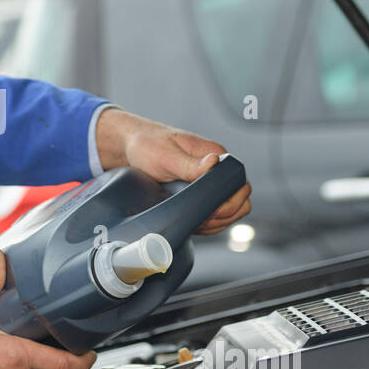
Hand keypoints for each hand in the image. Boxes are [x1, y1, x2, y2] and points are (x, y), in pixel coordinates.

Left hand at [94, 108, 251, 235]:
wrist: (129, 147)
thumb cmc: (146, 144)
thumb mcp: (165, 155)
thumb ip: (190, 164)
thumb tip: (214, 162)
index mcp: (215, 155)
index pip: (239, 184)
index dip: (229, 202)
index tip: (210, 210)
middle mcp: (216, 170)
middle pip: (239, 202)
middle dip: (224, 216)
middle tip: (201, 220)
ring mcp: (208, 183)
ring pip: (228, 212)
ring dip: (216, 222)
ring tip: (196, 223)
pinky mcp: (198, 194)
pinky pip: (212, 215)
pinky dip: (207, 224)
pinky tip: (193, 223)